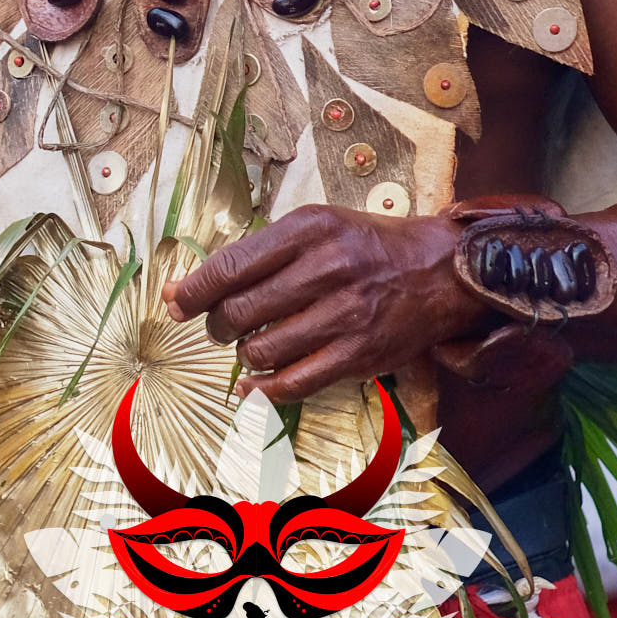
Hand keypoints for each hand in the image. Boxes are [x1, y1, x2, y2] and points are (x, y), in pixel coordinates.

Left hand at [164, 209, 475, 402]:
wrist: (440, 270)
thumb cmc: (366, 246)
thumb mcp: (316, 228)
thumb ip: (257, 254)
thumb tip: (186, 289)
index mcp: (310, 228)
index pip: (232, 266)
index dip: (194, 291)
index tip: (176, 303)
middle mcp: (327, 268)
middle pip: (241, 310)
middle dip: (218, 324)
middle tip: (222, 326)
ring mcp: (345, 314)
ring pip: (263, 349)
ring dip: (245, 354)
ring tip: (252, 345)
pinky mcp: (359, 354)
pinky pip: (294, 382)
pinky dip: (265, 389)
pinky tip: (256, 385)